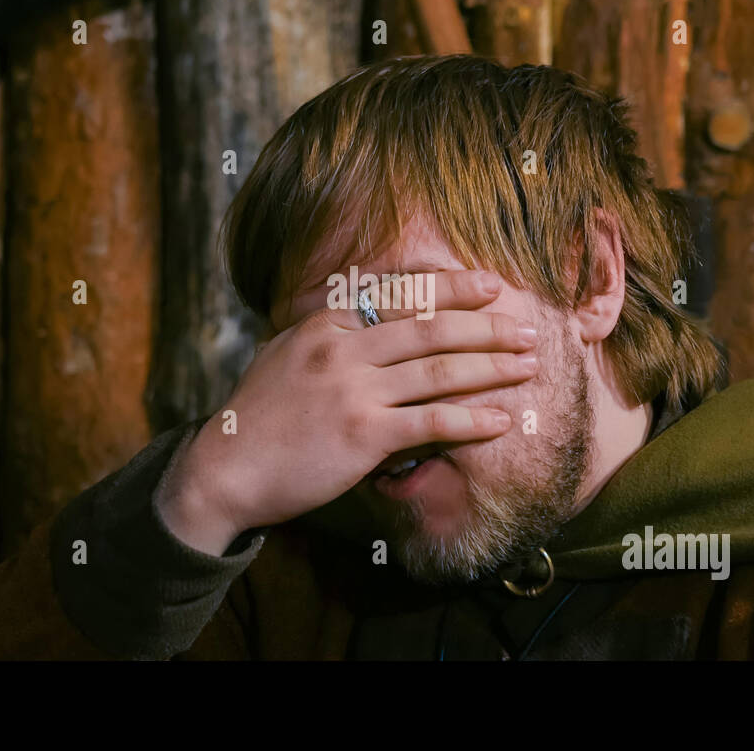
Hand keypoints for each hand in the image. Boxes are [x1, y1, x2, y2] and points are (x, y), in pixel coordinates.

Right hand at [159, 270, 538, 554]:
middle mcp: (343, 350)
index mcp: (325, 324)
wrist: (226, 468)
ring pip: (440, 370)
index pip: (401, 295)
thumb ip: (330, 336)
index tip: (490, 285)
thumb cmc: (257, 417)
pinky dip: (473, 419)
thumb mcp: (286, 355)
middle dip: (486, 325)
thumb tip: (369, 320)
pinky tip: (501, 419)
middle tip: (525, 326)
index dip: (452, 288)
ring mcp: (354, 391)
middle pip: (431, 327)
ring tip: (527, 365)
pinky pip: (433, 422)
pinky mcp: (365, 435)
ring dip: (492, 366)